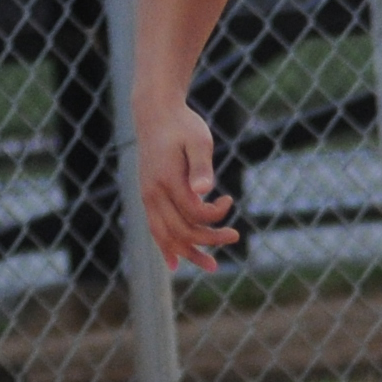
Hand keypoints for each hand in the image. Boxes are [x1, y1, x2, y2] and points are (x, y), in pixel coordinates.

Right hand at [137, 100, 237, 271]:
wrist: (155, 115)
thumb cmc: (182, 126)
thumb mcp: (199, 140)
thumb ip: (201, 166)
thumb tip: (205, 190)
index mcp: (167, 181)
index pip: (194, 212)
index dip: (216, 214)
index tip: (230, 199)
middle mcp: (152, 194)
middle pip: (181, 230)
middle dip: (209, 240)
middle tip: (235, 237)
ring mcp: (147, 197)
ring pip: (164, 235)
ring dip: (188, 252)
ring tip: (211, 266)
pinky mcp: (147, 197)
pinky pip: (155, 228)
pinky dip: (165, 246)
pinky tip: (175, 263)